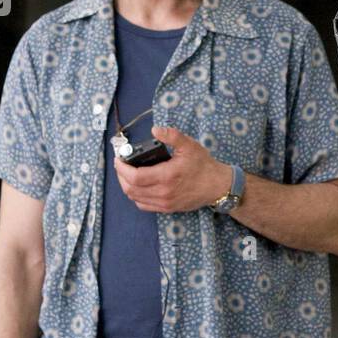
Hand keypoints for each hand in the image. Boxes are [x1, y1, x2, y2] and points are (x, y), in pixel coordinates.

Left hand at [112, 126, 230, 212]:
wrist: (217, 186)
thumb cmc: (203, 165)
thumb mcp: (190, 145)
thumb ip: (172, 136)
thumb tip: (155, 130)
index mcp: (167, 176)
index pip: (134, 176)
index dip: (122, 168)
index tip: (119, 159)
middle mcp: (163, 192)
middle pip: (130, 189)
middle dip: (121, 176)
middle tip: (121, 165)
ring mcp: (165, 203)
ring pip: (135, 198)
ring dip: (126, 186)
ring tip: (127, 174)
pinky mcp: (167, 208)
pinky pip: (144, 205)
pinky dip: (136, 196)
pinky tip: (138, 187)